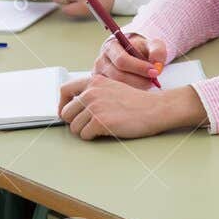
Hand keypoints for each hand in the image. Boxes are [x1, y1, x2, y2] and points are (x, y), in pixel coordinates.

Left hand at [58, 74, 205, 139]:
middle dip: (75, 122)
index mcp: (94, 81)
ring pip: (74, 127)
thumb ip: (94, 92)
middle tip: (90, 124)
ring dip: (85, 131)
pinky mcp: (100, 122)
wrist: (156, 109)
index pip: (64, 90)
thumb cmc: (137, 102)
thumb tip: (73, 108)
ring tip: (102, 127)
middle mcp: (92, 92)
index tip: (66, 113)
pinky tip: (107, 131)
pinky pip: (85, 135)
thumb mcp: (113, 87)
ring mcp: (95, 107)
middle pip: (66, 113)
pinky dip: (93, 137)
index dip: (62, 104)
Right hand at [92, 33, 167, 89]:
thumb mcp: (152, 45)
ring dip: (135, 88)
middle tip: (154, 82)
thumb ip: (158, 51)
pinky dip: (128, 95)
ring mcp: (98, 76)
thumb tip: (157, 67)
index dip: (139, 67)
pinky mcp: (100, 88)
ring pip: (116, 88)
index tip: (155, 72)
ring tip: (148, 85)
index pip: (122, 60)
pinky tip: (138, 92)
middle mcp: (101, 61)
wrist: (133, 56)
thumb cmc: (143, 50)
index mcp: (111, 47)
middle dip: (139, 80)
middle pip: (119, 76)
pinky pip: (113, 96)